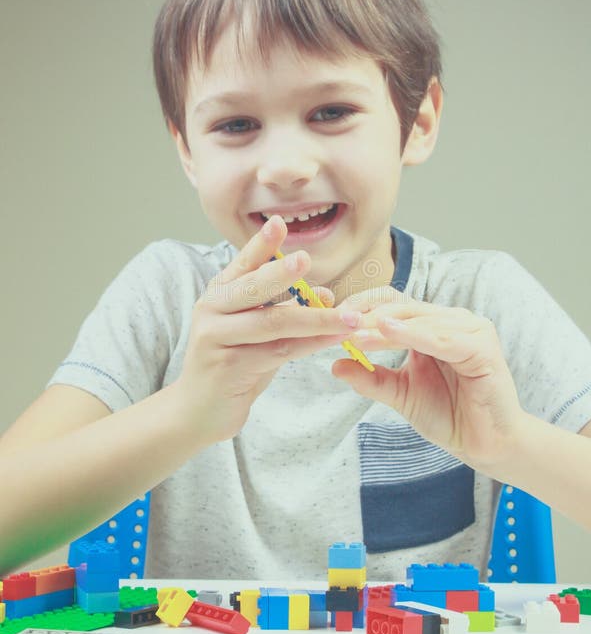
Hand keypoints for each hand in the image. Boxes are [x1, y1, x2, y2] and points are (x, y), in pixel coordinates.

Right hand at [174, 216, 359, 442]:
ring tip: (348, 316)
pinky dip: (311, 344)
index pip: (242, 264)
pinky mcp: (229, 367)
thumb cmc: (231, 363)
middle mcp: (212, 310)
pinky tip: (334, 339)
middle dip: (281, 273)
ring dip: (315, 319)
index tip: (279, 223)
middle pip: (252, 288)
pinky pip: (278, 352)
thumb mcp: (255, 330)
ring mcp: (217, 338)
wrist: (197, 410)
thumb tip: (325, 293)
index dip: (261, 244)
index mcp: (219, 294)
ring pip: (272, 323)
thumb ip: (283, 310)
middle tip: (306, 259)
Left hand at [332, 288, 523, 468]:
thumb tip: (335, 365)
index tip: (332, 320)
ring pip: (420, 320)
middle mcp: (453, 322)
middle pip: (405, 308)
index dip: (364, 309)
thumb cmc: (448, 416)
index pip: (394, 306)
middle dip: (369, 318)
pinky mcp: (482, 347)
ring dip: (386, 327)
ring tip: (356, 334)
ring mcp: (471, 330)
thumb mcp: (401, 394)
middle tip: (339, 326)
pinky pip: (443, 338)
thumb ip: (372, 378)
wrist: (483, 445)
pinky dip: (415, 334)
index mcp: (434, 327)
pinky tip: (389, 331)